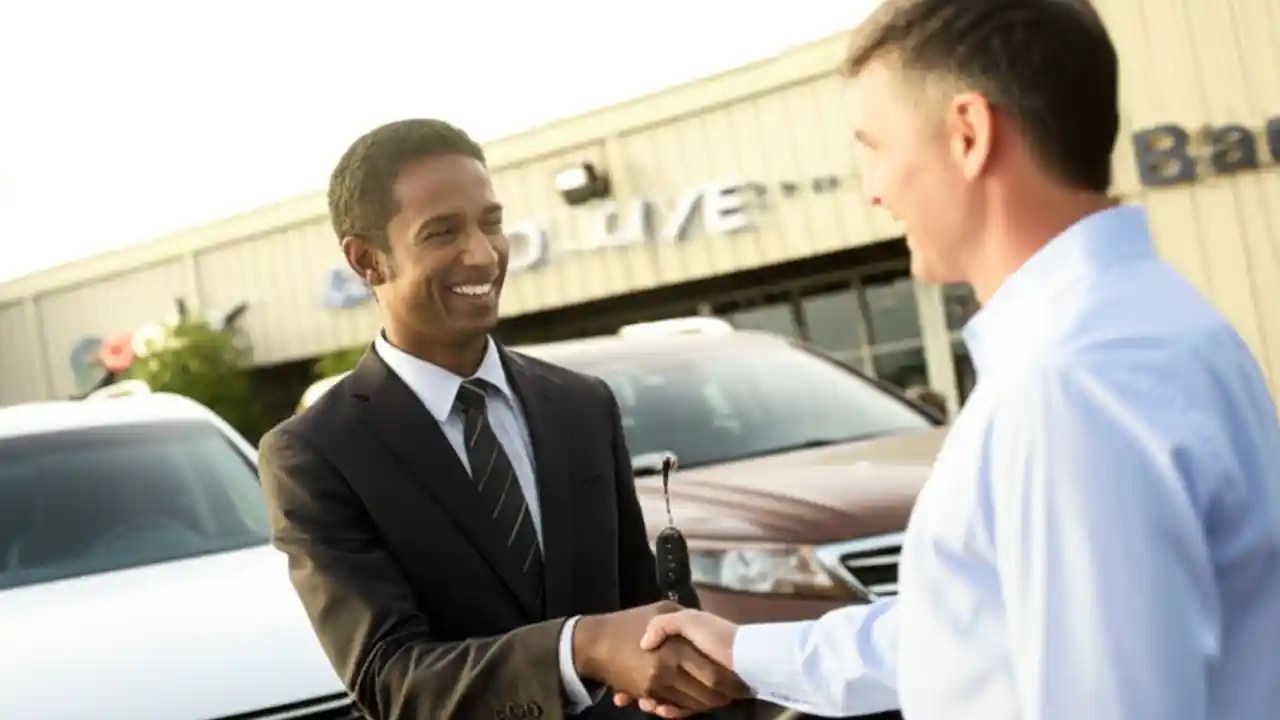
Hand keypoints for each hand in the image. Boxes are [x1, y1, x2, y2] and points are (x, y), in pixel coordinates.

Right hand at [574, 601, 748, 713]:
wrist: (591, 643)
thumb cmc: (628, 622)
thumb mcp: (660, 609)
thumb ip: (681, 620)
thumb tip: (700, 637)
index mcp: (677, 648)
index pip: (713, 675)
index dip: (729, 682)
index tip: (741, 682)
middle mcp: (669, 669)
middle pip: (705, 695)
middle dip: (719, 698)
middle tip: (730, 695)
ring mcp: (657, 684)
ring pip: (688, 704)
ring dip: (700, 706)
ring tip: (712, 699)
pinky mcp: (646, 693)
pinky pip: (668, 707)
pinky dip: (675, 709)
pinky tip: (677, 701)